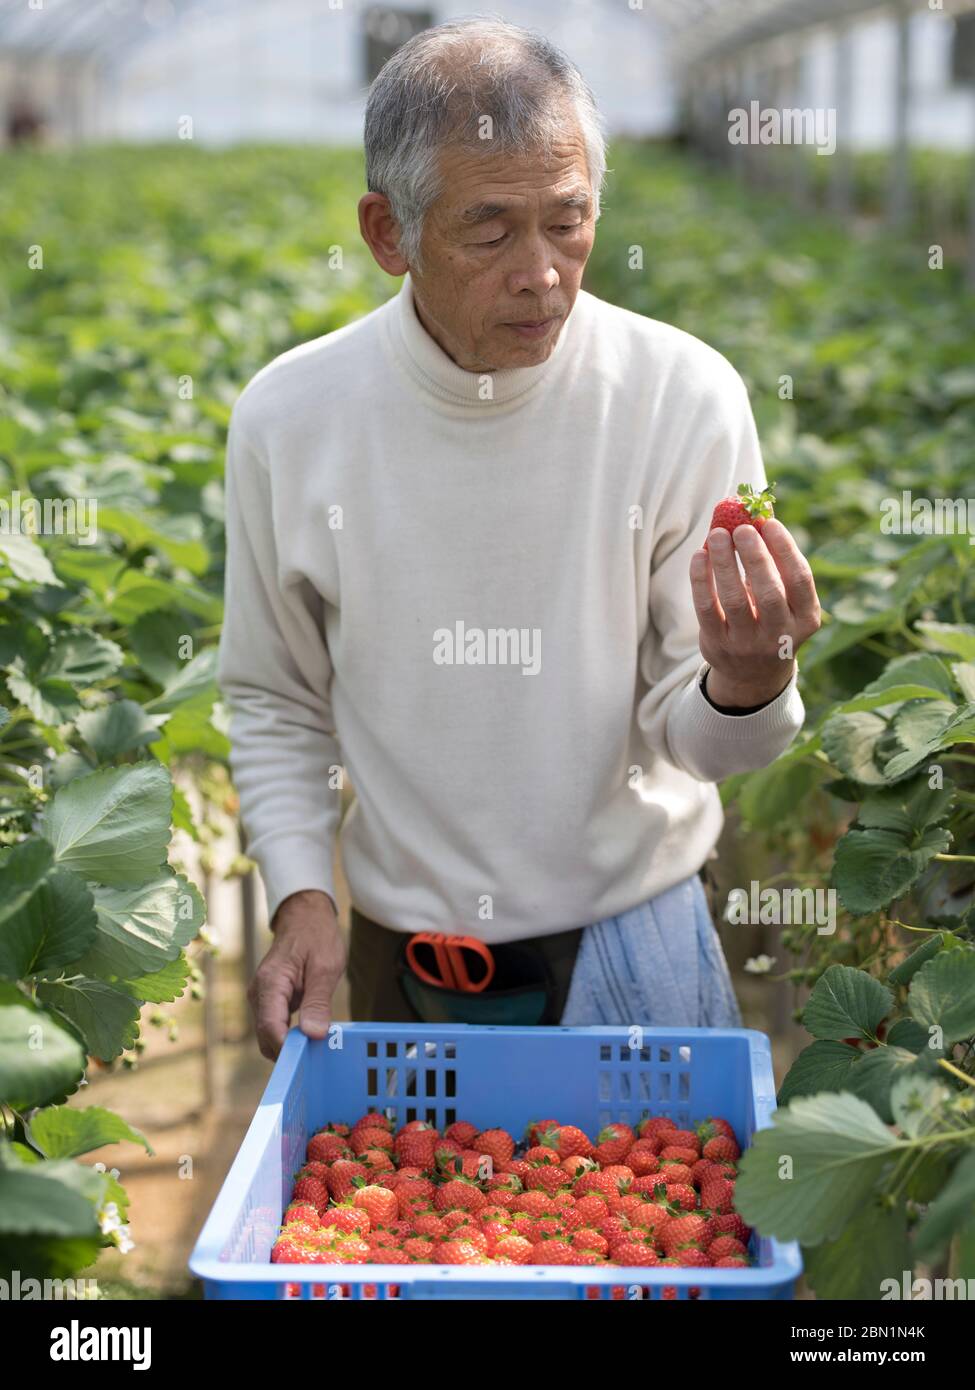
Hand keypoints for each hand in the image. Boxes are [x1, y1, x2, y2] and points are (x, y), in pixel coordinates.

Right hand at [248, 889, 345, 1060]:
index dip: (288, 1049)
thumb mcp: (325, 967)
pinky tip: (310, 1033)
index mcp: (270, 983)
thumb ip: (318, 1002)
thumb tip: (313, 1035)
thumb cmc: (317, 937)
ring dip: (290, 1044)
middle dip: (289, 1051)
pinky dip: (289, 1035)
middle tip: (319, 1055)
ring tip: (318, 1044)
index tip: (309, 1059)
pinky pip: (275, 1026)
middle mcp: (258, 993)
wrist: (304, 917)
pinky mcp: (268, 1000)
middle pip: (267, 1037)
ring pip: (269, 1034)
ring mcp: (260, 997)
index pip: (271, 1028)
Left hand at [689, 518, 821, 707]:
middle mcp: (780, 635)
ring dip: (724, 563)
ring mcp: (748, 644)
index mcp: (806, 619)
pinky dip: (701, 580)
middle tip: (741, 528)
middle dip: (755, 556)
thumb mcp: (785, 599)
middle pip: (769, 592)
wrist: (753, 673)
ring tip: (716, 534)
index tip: (769, 523)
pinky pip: (706, 609)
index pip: (800, 580)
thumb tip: (756, 515)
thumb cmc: (771, 618)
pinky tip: (699, 556)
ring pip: (734, 600)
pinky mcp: (719, 646)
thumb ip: (776, 563)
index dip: (785, 549)